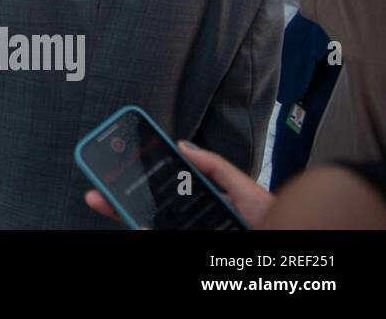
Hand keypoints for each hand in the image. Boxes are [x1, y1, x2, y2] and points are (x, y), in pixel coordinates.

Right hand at [84, 140, 273, 227]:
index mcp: (204, 208)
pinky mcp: (188, 245)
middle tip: (99, 184)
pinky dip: (144, 228)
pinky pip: (159, 235)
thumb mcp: (246, 190)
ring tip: (104, 200)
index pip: (166, 191)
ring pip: (149, 226)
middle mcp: (192, 224)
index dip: (141, 178)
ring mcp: (187, 233)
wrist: (292, 234)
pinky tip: (131, 222)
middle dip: (122, 195)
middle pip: (150, 210)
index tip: (121, 164)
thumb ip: (216, 167)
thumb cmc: (277, 222)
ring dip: (125, 213)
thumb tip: (182, 145)